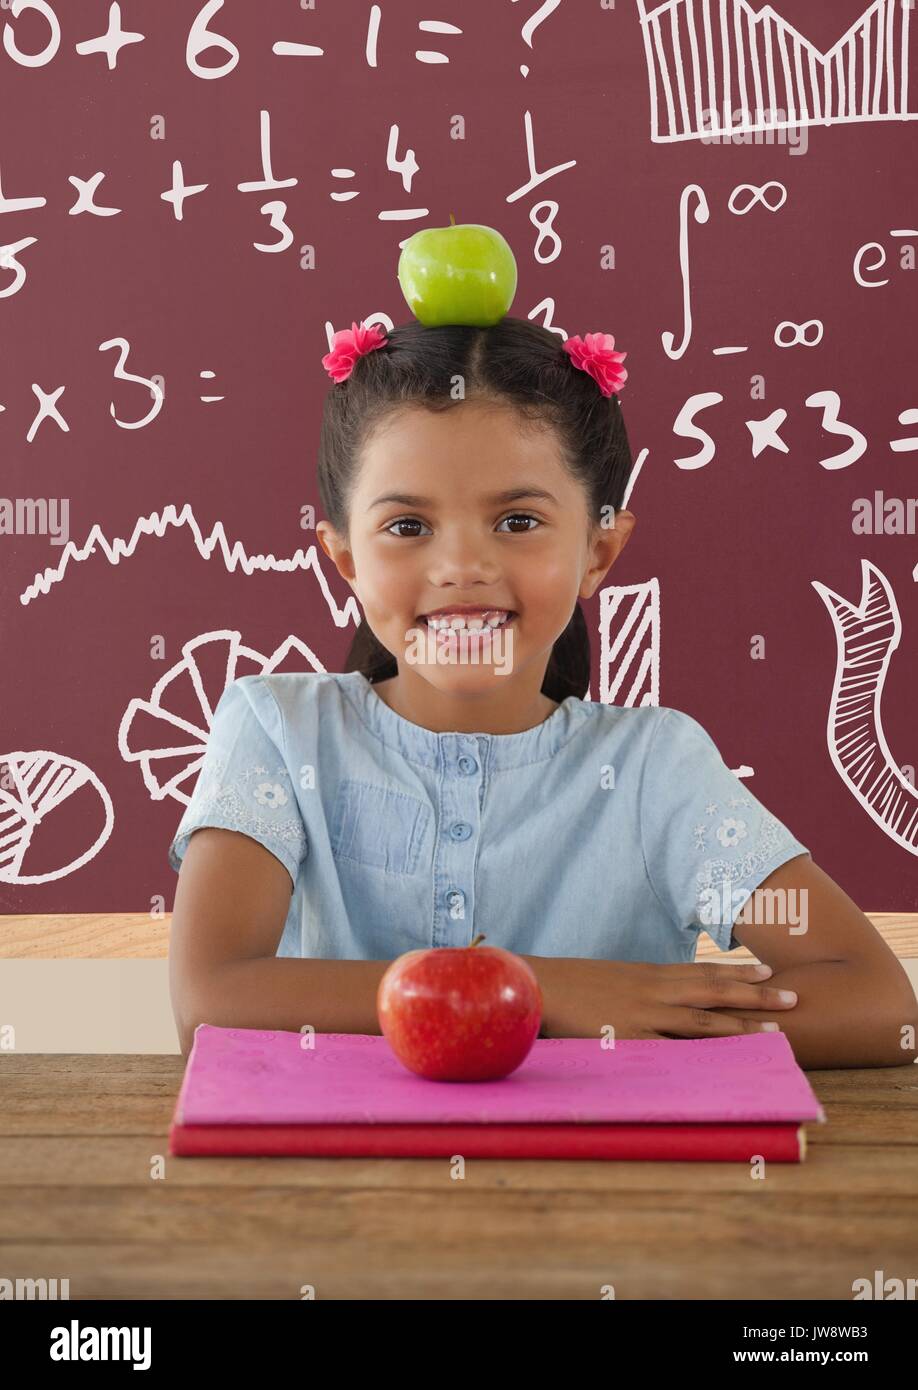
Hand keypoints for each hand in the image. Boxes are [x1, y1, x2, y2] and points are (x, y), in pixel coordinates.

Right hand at [520, 957, 797, 1040]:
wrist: (538, 984)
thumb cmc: (572, 984)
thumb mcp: (613, 979)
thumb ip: (641, 988)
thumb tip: (662, 999)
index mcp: (650, 974)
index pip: (703, 971)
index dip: (738, 973)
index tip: (768, 972)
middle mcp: (655, 991)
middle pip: (714, 992)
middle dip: (756, 996)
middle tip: (794, 997)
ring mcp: (644, 1015)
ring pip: (703, 1021)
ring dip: (742, 1027)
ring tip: (776, 1033)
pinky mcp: (629, 1038)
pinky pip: (671, 1050)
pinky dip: (700, 1056)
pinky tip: (725, 1064)